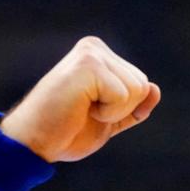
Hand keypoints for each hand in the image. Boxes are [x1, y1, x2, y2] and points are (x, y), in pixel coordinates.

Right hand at [0, 36, 160, 162]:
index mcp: (99, 56)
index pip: (141, 84)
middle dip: (121, 110)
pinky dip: (107, 113)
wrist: (34, 143)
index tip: (91, 111)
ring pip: (137, 90)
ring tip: (82, 109)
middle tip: (86, 112)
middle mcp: (95, 47)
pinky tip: (81, 108)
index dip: (124, 110)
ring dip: (113, 112)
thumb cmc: (66, 132)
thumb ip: (133, 107)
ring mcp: (91, 53)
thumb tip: (156, 89)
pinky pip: (124, 96)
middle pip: (142, 85)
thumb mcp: (109, 120)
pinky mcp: (88, 65)